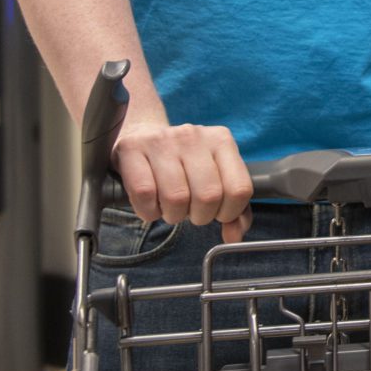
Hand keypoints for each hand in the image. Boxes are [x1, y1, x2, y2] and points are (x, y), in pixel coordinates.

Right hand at [112, 112, 252, 242]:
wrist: (142, 134)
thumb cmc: (183, 165)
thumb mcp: (215, 177)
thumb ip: (234, 208)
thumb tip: (234, 236)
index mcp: (221, 141)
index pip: (239, 189)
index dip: (229, 213)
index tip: (217, 214)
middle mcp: (194, 136)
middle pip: (208, 196)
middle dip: (199, 216)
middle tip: (190, 211)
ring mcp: (162, 141)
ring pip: (176, 197)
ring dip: (173, 215)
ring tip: (170, 207)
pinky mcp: (131, 149)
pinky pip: (145, 194)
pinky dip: (148, 211)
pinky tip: (151, 204)